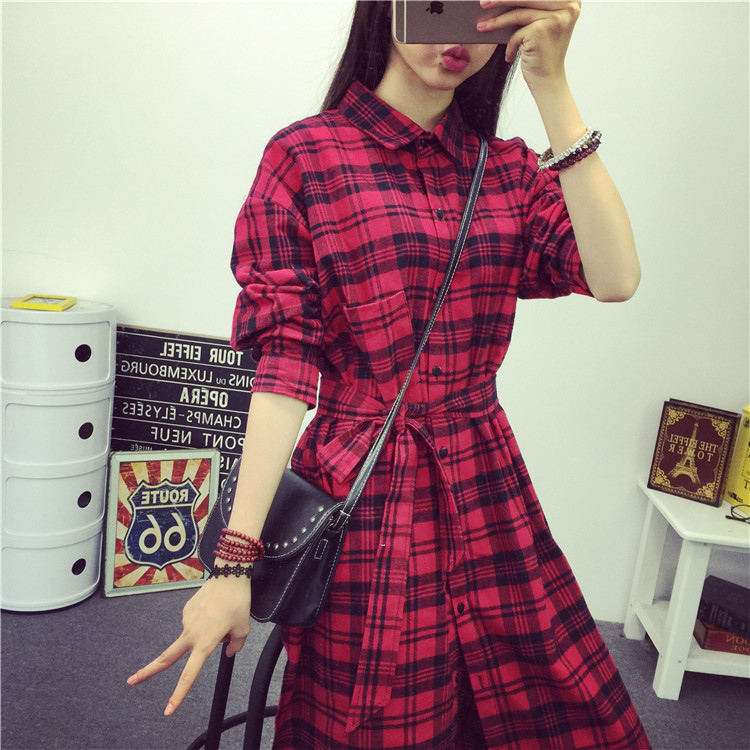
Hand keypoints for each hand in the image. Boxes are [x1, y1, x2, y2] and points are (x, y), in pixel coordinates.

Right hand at [126, 576, 251, 715]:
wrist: (229, 575)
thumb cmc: (237, 601)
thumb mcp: (243, 628)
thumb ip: (236, 644)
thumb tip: (227, 650)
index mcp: (204, 643)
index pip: (189, 675)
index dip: (178, 694)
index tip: (168, 709)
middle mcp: (191, 633)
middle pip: (166, 657)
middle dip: (148, 671)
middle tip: (132, 681)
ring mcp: (187, 620)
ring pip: (193, 635)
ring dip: (206, 632)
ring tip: (224, 615)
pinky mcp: (187, 609)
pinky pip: (196, 621)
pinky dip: (205, 620)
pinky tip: (215, 609)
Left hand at [478, 1, 580, 89]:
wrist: (548, 81)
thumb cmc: (542, 54)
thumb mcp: (540, 25)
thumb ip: (532, 7)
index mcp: (571, 1)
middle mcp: (568, 6)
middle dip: (501, 1)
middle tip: (482, 3)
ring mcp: (556, 17)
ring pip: (519, 14)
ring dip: (496, 22)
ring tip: (480, 26)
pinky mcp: (542, 30)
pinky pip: (517, 33)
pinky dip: (511, 45)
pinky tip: (509, 56)